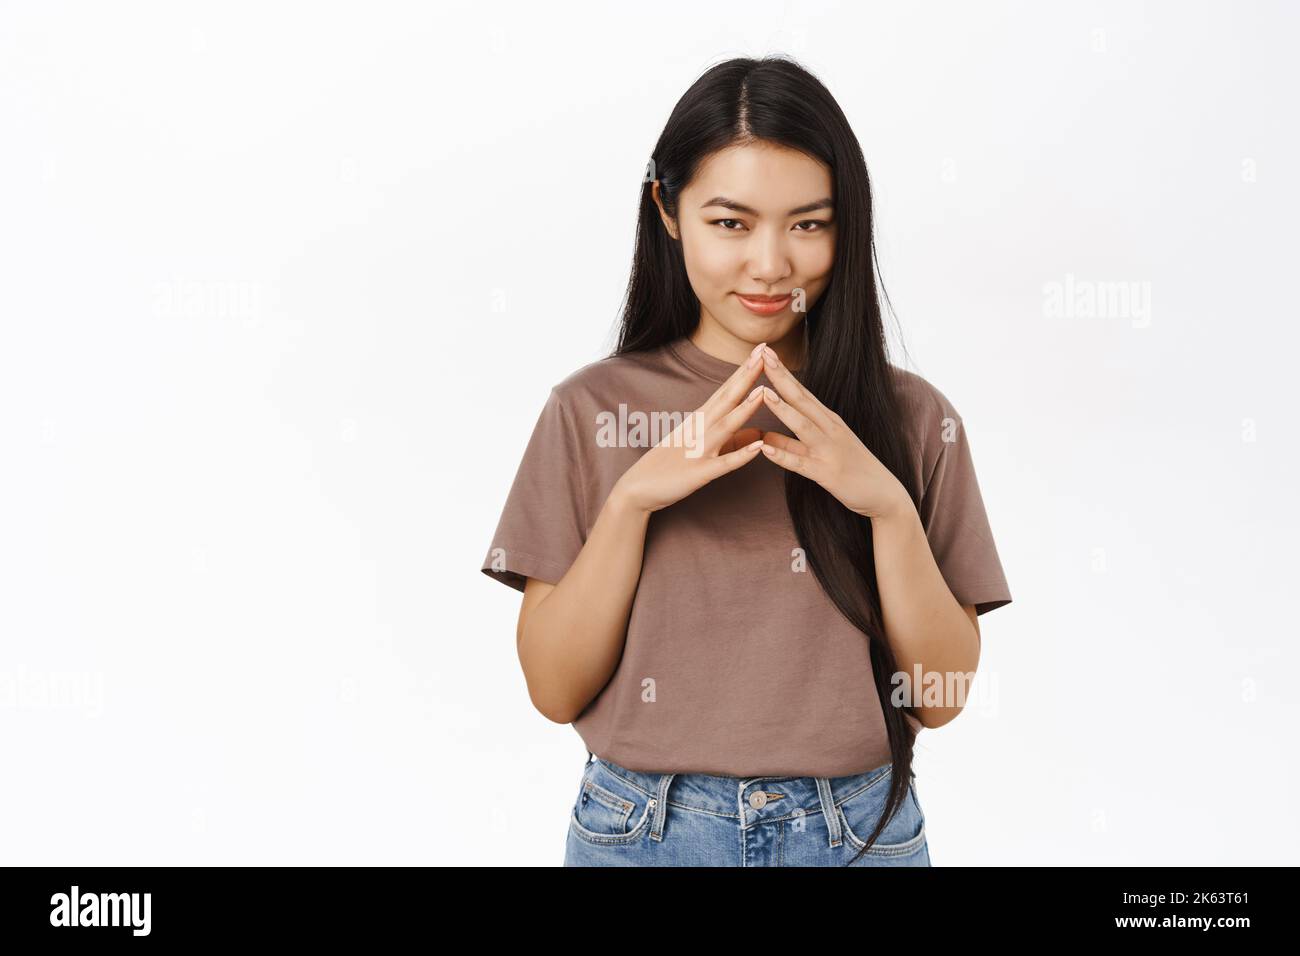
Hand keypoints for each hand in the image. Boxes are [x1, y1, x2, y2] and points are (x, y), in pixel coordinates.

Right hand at [613, 341, 769, 513]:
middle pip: (727, 398)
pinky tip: (758, 447)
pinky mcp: (699, 473)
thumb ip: (732, 441)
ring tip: (765, 391)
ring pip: (727, 426)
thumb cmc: (668, 466)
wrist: (636, 489)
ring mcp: (699, 450)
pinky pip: (724, 464)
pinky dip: (742, 455)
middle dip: (746, 375)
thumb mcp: (700, 447)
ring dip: (745, 408)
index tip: (761, 349)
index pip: (726, 389)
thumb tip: (759, 434)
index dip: (744, 370)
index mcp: (699, 420)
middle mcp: (700, 429)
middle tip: (764, 350)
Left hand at [754, 345, 911, 519]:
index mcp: (829, 420)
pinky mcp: (826, 473)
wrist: (884, 494)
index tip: (767, 352)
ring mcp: (828, 450)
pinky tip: (764, 449)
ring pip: (801, 426)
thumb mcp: (825, 448)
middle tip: (763, 355)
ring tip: (763, 393)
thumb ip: (793, 442)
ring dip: (782, 409)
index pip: (802, 391)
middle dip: (781, 377)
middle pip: (801, 399)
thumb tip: (765, 437)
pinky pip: (800, 463)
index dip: (784, 372)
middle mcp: (829, 429)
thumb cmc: (853, 469)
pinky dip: (782, 455)